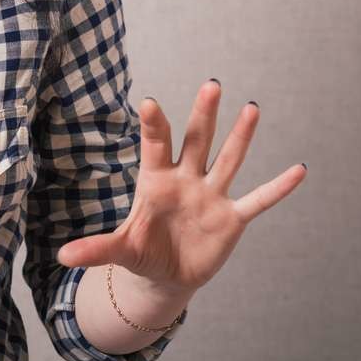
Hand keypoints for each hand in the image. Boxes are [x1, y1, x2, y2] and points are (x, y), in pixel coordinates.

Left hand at [55, 79, 305, 296]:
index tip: (149, 102)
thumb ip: (95, 249)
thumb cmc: (142, 253)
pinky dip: (278, 188)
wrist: (166, 276)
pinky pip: (258, 200)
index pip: (154, 146)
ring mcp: (210, 196)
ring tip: (251, 108)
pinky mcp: (231, 219)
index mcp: (155, 181)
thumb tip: (61, 256)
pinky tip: (299, 169)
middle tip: (211, 84)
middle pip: (195, 141)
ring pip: (227, 159)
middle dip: (203, 115)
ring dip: (241, 136)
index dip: (153, 126)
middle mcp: (185, 180)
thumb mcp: (119, 251)